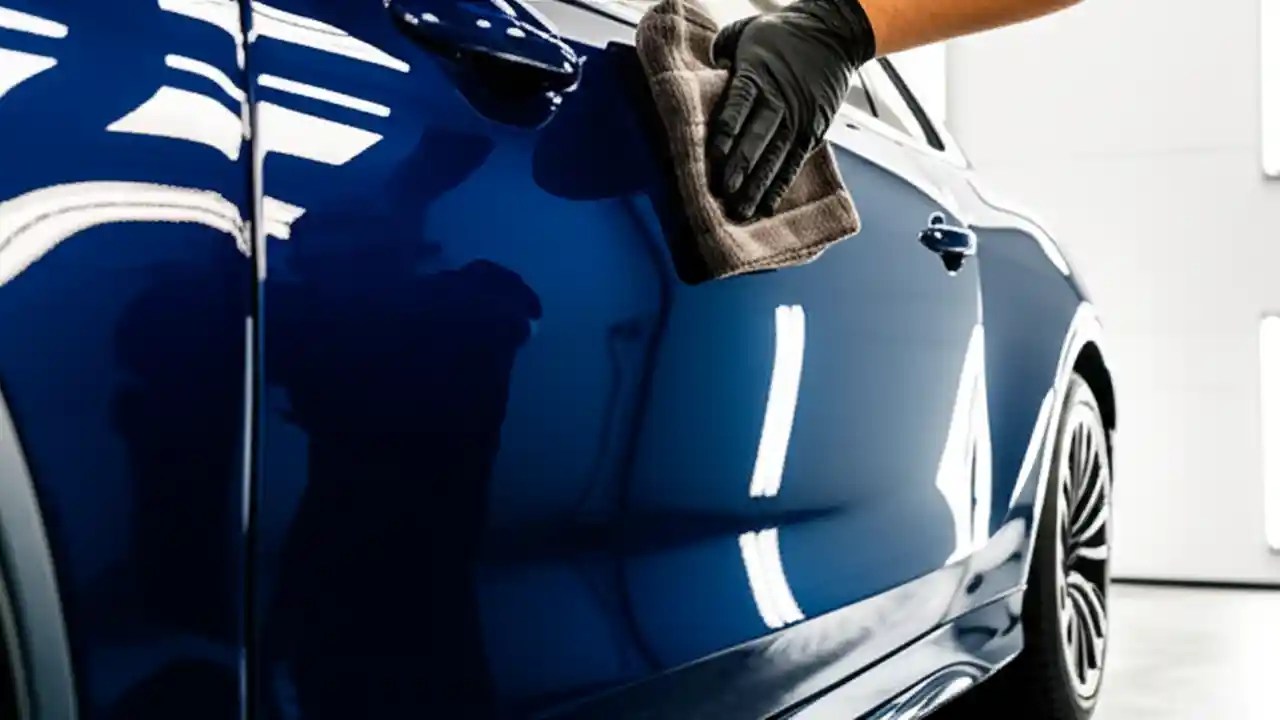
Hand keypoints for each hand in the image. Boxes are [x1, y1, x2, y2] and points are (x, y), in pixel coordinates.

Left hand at [708, 0, 875, 220]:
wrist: (832, 34)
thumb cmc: (781, 34)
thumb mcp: (745, 33)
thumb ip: (721, 54)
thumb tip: (700, 79)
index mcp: (758, 74)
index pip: (739, 106)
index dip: (726, 131)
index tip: (713, 156)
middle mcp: (780, 98)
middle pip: (758, 136)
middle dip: (741, 166)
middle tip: (725, 192)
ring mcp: (799, 117)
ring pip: (776, 156)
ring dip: (758, 186)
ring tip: (743, 210)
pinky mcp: (813, 131)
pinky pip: (795, 162)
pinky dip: (781, 185)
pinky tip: (768, 205)